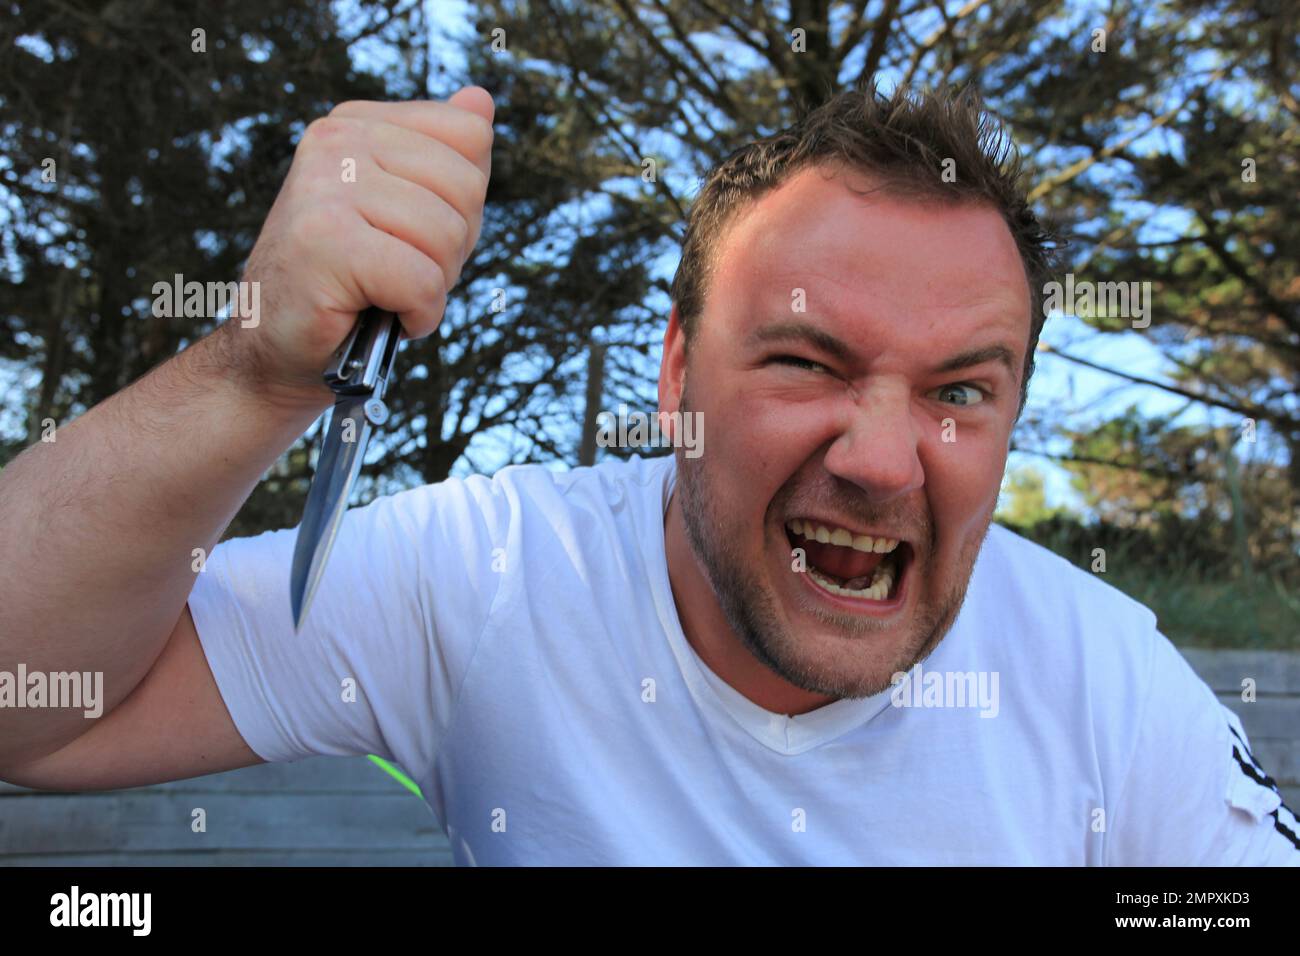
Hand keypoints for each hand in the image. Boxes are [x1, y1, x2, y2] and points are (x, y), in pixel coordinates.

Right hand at [228, 86, 493, 403]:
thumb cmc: (349, 284)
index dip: (463, 203)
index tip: (412, 233)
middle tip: (398, 271)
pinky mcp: (325, 240)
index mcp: (358, 123)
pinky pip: (422, 281)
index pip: (470, 136)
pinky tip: (383, 315)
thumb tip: (482, 100)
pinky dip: (417, 314)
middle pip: (467, 187)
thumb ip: (446, 158)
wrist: (276, 347)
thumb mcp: (407, 212)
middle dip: (451, 248)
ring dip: (431, 285)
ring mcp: (326, 186)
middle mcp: (338, 141)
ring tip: (384, 292)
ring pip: (447, 235)